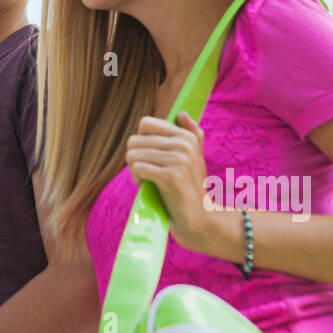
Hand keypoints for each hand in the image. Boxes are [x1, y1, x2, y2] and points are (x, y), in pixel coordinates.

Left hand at [124, 112, 212, 251]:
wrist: (200, 219)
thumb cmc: (190, 187)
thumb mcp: (193, 158)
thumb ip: (191, 135)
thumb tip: (182, 113)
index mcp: (187, 136)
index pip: (145, 123)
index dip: (141, 141)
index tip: (150, 157)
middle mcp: (184, 144)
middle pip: (135, 140)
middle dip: (135, 158)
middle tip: (147, 172)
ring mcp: (178, 160)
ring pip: (133, 154)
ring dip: (134, 170)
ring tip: (147, 180)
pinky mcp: (170, 176)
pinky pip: (137, 168)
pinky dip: (136, 178)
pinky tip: (146, 186)